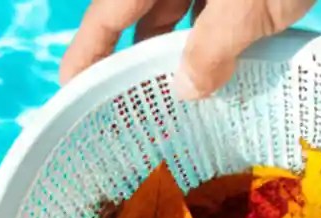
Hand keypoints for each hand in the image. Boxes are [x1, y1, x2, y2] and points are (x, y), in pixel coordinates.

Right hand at [60, 0, 315, 98]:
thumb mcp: (250, 5)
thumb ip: (214, 47)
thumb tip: (186, 88)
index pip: (106, 12)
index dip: (87, 53)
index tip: (70, 89)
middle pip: (141, 9)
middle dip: (137, 55)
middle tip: (132, 104)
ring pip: (180, 6)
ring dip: (180, 46)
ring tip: (181, 93)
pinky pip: (215, 3)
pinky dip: (214, 29)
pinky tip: (224, 60)